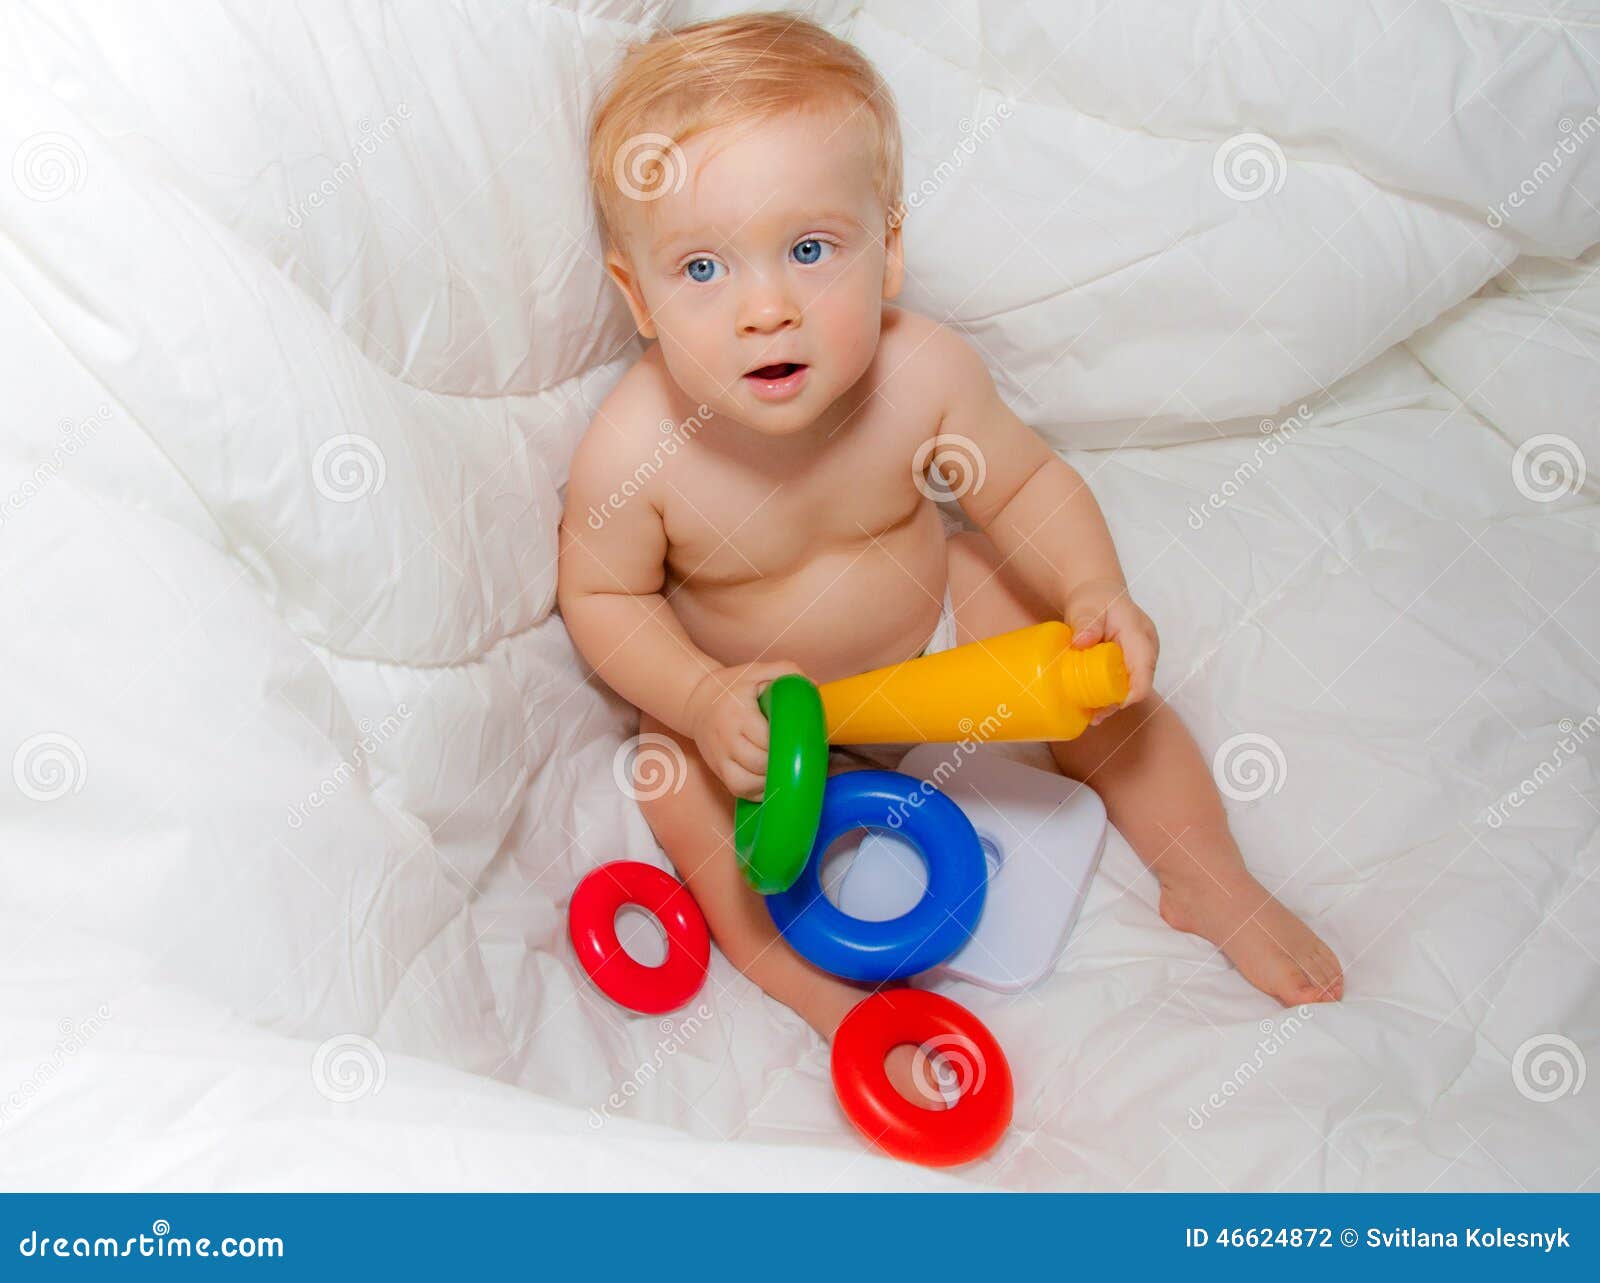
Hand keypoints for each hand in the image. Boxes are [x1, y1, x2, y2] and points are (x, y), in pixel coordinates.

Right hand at [684, 661, 805, 800]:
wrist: (698, 701)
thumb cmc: (733, 686)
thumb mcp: (757, 671)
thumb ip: (786, 672)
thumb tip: (814, 687)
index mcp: (738, 714)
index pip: (765, 738)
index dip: (785, 743)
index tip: (799, 738)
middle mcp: (725, 739)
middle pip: (757, 763)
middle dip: (780, 762)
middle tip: (795, 755)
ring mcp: (719, 758)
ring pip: (746, 783)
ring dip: (769, 781)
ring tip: (783, 769)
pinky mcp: (718, 771)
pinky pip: (739, 791)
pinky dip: (758, 791)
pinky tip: (770, 779)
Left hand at [1065, 578, 1157, 721]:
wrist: (1098, 595)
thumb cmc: (1095, 599)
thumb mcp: (1087, 606)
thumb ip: (1086, 621)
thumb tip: (1082, 641)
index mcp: (1139, 634)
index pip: (1144, 669)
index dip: (1133, 692)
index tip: (1113, 705)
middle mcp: (1146, 648)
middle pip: (1138, 682)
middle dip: (1118, 701)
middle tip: (1094, 715)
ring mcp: (1140, 657)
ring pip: (1131, 685)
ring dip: (1113, 701)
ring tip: (1091, 715)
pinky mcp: (1131, 663)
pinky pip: (1124, 682)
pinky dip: (1109, 694)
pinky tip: (1093, 705)